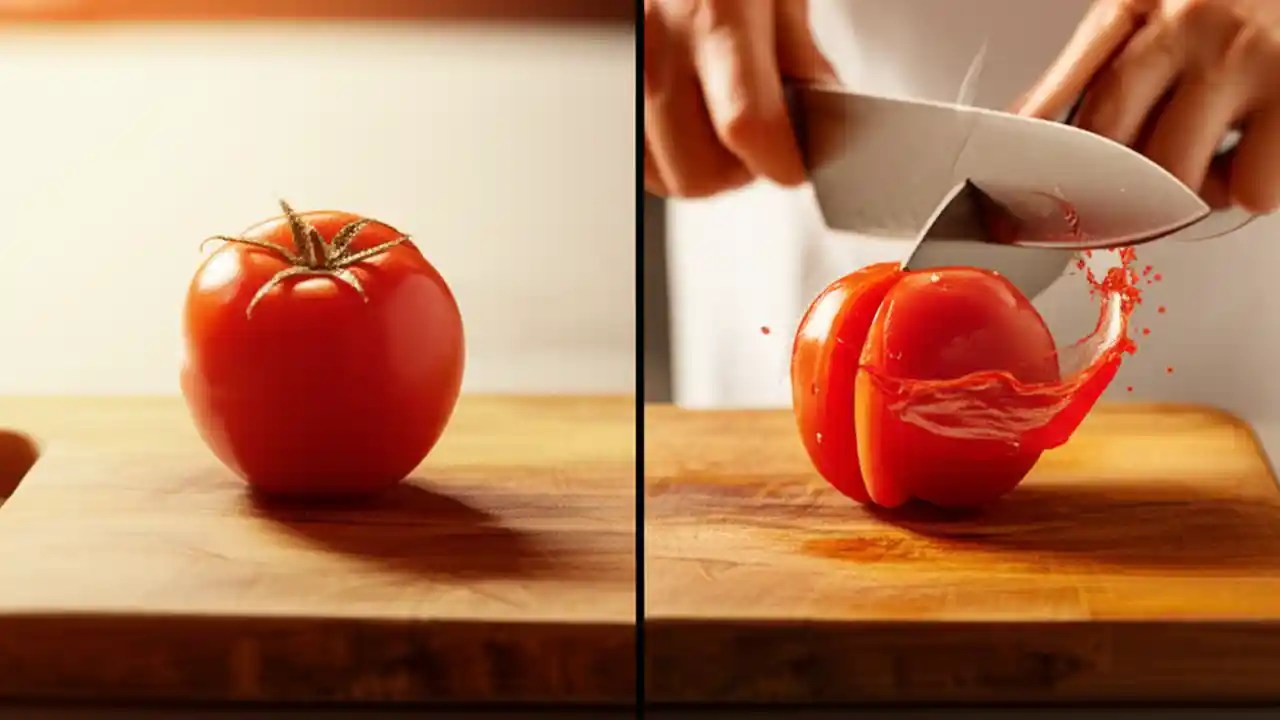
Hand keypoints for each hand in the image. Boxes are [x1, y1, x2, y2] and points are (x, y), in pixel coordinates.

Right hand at [643, 0, 836, 197]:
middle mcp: (656, 50)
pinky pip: (636, 160)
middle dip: (742, 171)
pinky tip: (685, 124)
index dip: (782, 160)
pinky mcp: (606, 84)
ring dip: (701, 168)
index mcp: (711, 17)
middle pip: (701, 171)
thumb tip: (821, 106)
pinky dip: (665, 158)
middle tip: (762, 143)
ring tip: (720, 128)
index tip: (797, 163)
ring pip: (664, 175)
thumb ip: (796, 49)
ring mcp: (624, 73)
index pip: (749, 128)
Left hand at [1015, 0, 1279, 212]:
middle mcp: (1192, 26)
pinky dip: (1253, 187)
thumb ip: (1095, 56)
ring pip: (1187, 182)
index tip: (1029, 208)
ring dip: (1195, 190)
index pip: (1074, 102)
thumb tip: (1027, 118)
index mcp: (1142, 0)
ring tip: (1216, 154)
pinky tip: (1260, 147)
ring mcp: (1251, 61)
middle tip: (1142, 180)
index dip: (1052, 169)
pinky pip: (1257, 190)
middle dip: (1124, 186)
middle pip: (1119, 154)